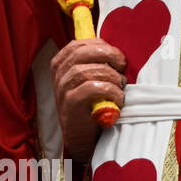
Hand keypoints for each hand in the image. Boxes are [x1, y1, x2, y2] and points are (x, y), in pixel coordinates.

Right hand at [51, 38, 125, 162]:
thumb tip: (120, 48)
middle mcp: (59, 74)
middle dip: (109, 56)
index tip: (118, 58)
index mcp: (62, 64)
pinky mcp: (70, 103)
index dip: (102, 46)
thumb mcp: (93, 77)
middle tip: (122, 67)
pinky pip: (93, 88)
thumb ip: (98, 62)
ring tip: (120, 88)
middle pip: (83, 52)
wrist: (84, 137)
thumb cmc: (94, 103)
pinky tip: (117, 99)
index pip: (79, 44)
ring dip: (112, 77)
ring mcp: (62, 89)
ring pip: (89, 70)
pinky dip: (111, 91)